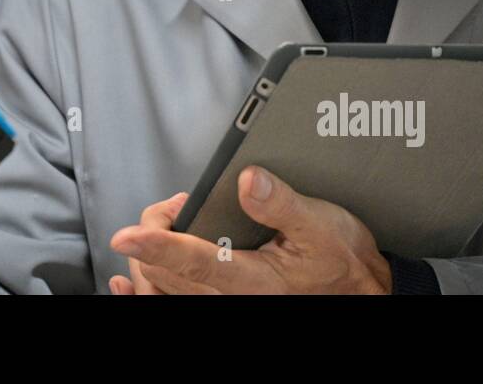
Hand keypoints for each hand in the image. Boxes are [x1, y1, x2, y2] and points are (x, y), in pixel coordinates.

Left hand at [109, 166, 391, 294]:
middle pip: (164, 275)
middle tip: (176, 205)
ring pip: (162, 290)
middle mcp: (232, 297)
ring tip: (166, 225)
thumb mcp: (320, 224)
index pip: (193, 262)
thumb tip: (249, 180)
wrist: (356, 289)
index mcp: (254, 279)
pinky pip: (172, 300)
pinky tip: (132, 276)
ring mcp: (225, 302)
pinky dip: (146, 287)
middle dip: (154, 233)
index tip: (127, 234)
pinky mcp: (222, 299)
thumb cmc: (340, 261)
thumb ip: (282, 203)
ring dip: (149, 257)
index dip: (157, 245)